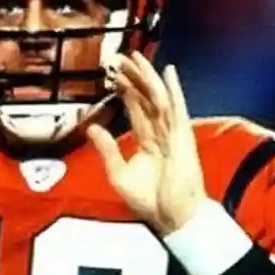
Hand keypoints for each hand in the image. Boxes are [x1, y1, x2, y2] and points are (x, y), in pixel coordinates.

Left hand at [86, 51, 205, 235]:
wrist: (173, 217)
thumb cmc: (151, 200)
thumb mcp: (118, 173)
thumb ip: (107, 149)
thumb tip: (92, 127)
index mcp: (147, 141)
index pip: (135, 108)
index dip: (125, 91)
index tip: (114, 75)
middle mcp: (161, 132)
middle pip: (146, 97)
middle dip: (134, 77)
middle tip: (121, 58)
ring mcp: (173, 133)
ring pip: (158, 97)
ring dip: (147, 77)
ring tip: (135, 58)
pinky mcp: (182, 136)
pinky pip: (177, 108)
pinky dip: (173, 89)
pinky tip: (167, 71)